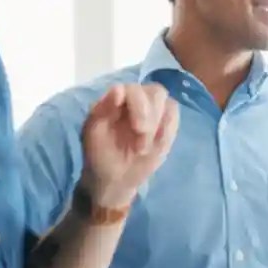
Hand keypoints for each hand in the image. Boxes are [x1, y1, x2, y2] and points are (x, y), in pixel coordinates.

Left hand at [81, 84, 178, 207]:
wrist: (115, 178)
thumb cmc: (100, 154)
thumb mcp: (93, 133)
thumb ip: (103, 109)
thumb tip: (118, 89)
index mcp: (116, 97)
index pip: (132, 89)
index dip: (137, 103)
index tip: (137, 126)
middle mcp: (136, 98)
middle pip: (155, 92)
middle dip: (150, 118)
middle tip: (140, 144)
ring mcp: (153, 110)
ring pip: (167, 103)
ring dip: (158, 127)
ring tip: (143, 150)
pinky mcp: (166, 123)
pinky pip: (173, 117)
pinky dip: (167, 131)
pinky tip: (156, 146)